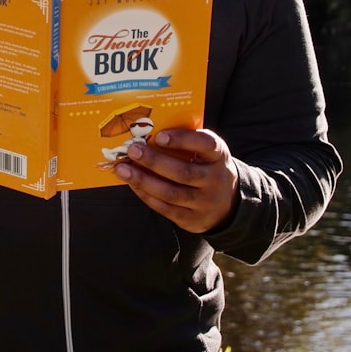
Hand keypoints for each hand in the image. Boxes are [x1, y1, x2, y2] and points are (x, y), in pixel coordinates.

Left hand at [113, 128, 239, 233]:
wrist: (227, 202)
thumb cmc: (207, 166)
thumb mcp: (207, 151)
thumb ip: (187, 141)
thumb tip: (149, 131)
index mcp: (219, 156)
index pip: (206, 144)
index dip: (182, 140)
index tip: (159, 135)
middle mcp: (216, 180)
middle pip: (183, 172)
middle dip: (154, 161)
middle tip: (133, 150)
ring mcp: (205, 202)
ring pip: (171, 193)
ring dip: (143, 180)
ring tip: (123, 169)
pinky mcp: (193, 220)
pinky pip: (166, 208)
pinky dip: (146, 195)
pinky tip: (132, 184)